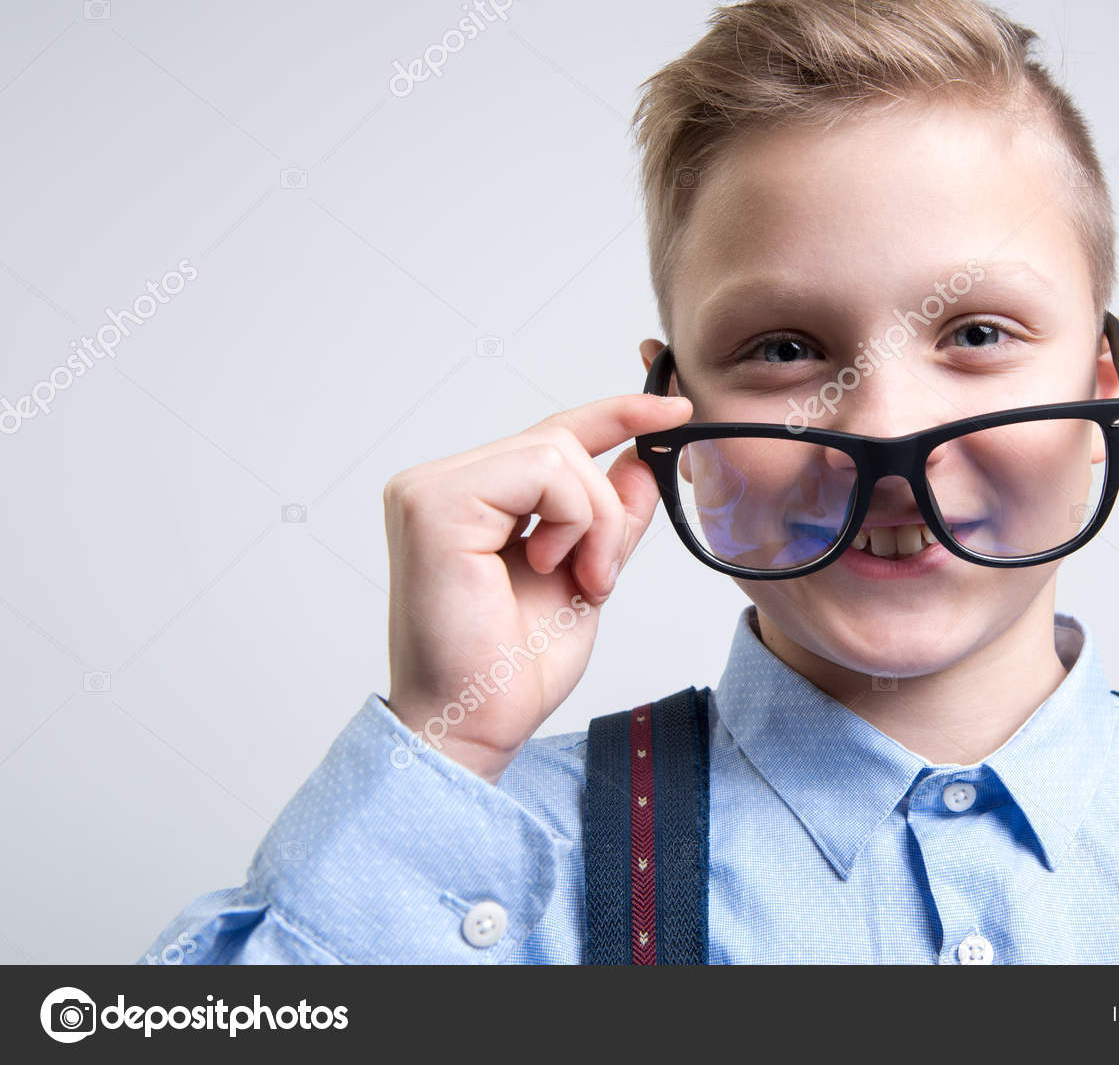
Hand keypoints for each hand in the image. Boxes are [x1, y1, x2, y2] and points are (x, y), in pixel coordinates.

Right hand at [382, 391, 692, 782]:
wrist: (477, 725)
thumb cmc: (513, 668)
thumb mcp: (587, 576)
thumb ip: (609, 517)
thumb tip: (641, 460)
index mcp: (466, 499)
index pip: (548, 437)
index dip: (615, 415)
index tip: (674, 409)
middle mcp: (438, 485)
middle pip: (560, 441)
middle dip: (605, 508)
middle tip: (602, 575)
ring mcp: (428, 489)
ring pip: (557, 451)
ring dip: (593, 521)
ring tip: (577, 579)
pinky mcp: (434, 504)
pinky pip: (542, 468)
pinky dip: (572, 519)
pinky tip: (548, 567)